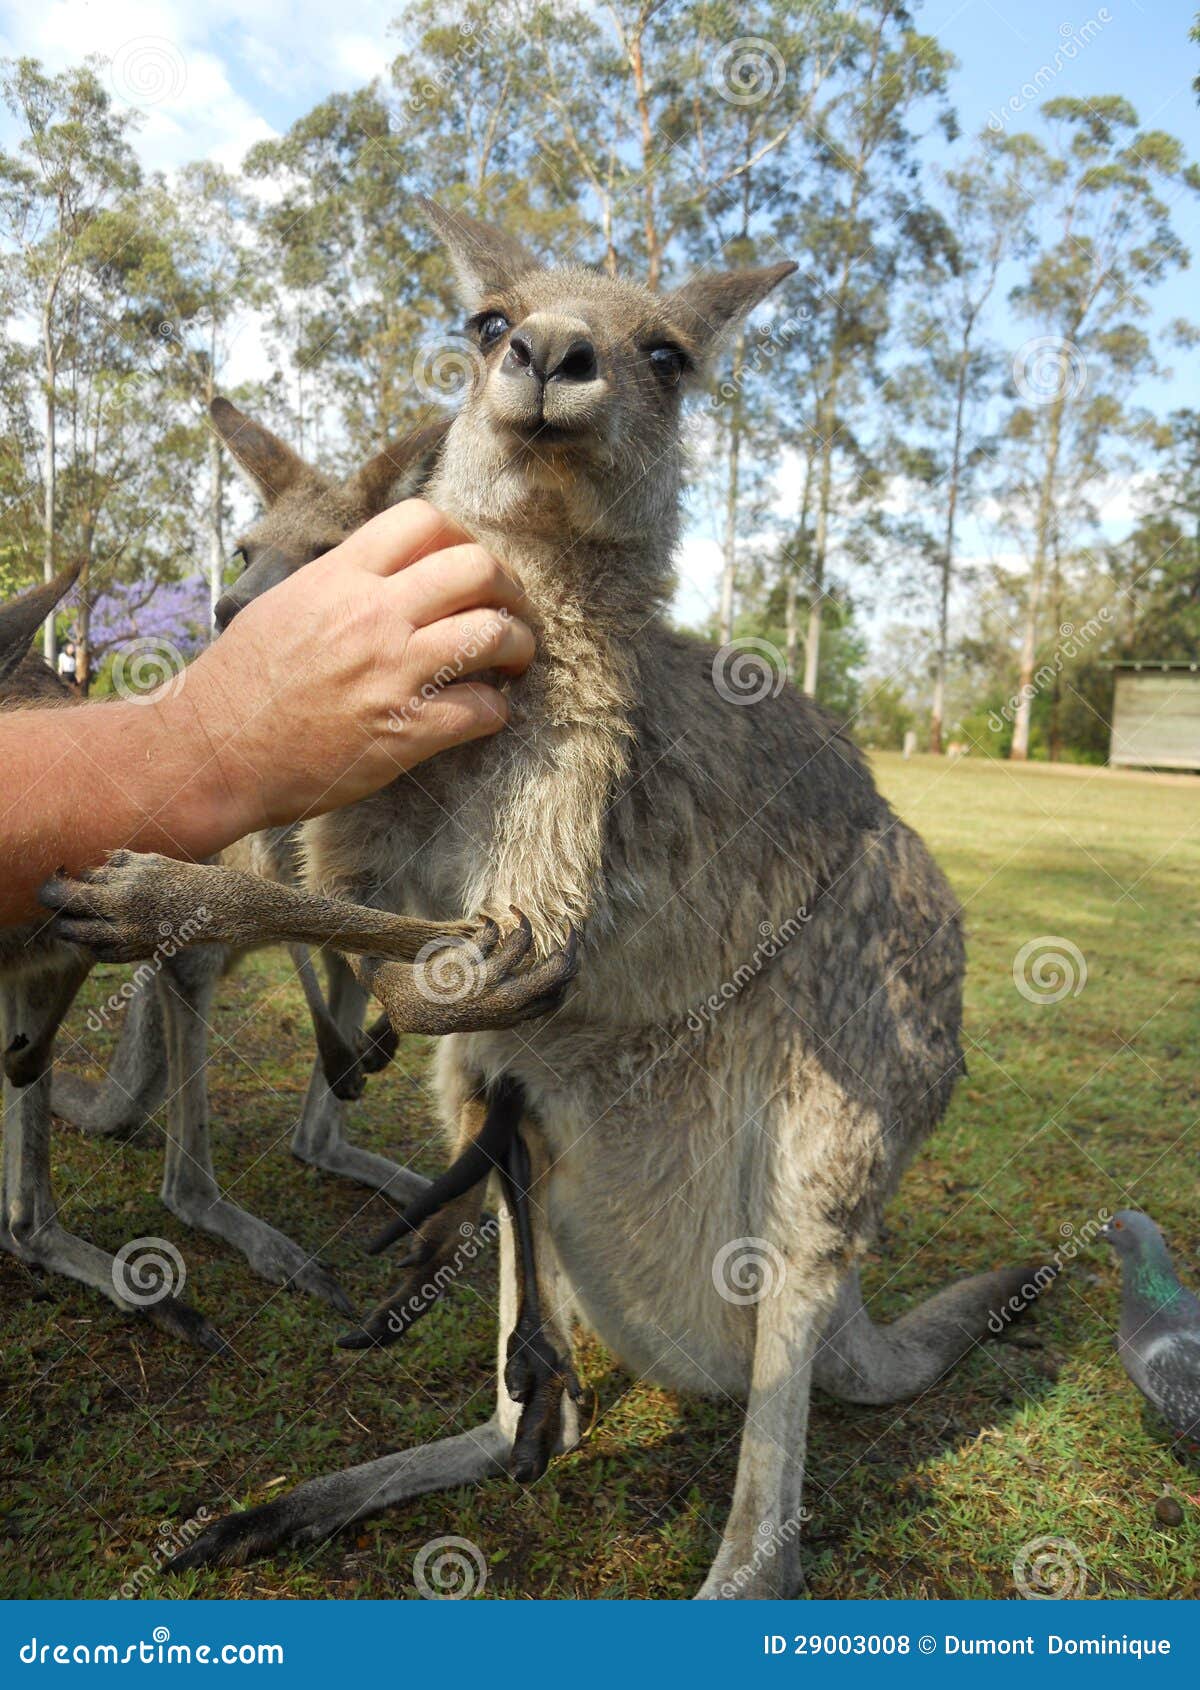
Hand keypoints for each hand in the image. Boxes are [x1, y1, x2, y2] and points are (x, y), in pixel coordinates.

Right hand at [174, 500, 532, 832]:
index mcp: (341, 576)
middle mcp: (372, 615)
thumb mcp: (286, 603)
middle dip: (510, 588)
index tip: (469, 568)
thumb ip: (344, 581)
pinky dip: (496, 711)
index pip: (424, 520)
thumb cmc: (242, 683)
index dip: (463, 538)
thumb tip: (391, 571)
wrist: (212, 751)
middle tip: (511, 612)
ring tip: (513, 662)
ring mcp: (392, 672)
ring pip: (493, 633)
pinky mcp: (404, 731)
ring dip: (519, 645)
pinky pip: (483, 710)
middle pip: (477, 568)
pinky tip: (485, 713)